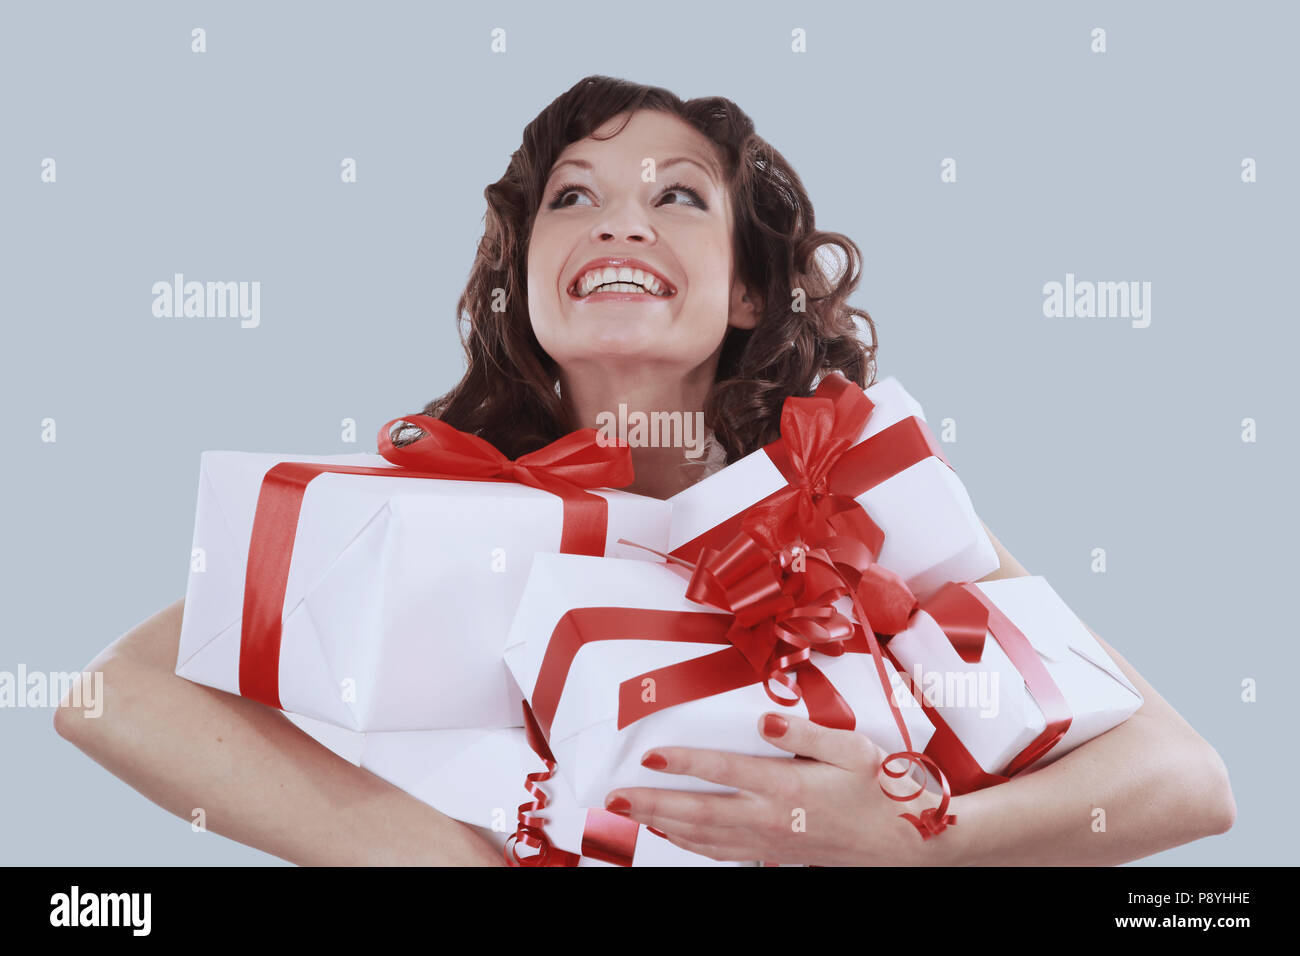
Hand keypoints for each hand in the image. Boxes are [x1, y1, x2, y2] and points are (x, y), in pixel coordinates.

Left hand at [603, 712, 949, 865]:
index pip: (724, 771)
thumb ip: (806, 733)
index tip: (649, 756)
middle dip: (653, 803)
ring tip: (629, 815)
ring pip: (705, 836)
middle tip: (615, 798)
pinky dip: (692, 844)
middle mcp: (773, 817)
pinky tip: (674, 834)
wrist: (909, 843)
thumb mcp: (854, 748)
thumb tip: (765, 720)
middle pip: (700, 811)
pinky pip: (724, 851)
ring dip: (664, 824)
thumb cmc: (884, 789)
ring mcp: (772, 840)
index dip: (684, 764)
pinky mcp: (777, 853)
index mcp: (789, 786)